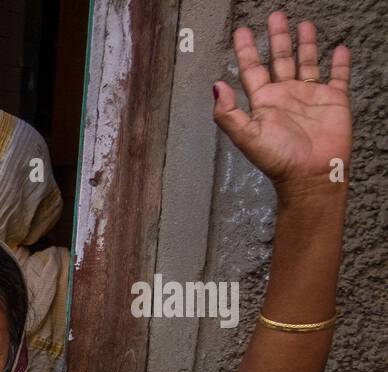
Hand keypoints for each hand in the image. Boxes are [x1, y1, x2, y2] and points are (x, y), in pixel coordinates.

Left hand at [213, 13, 350, 190]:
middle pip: (280, 59)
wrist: (310, 174)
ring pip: (307, 62)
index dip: (247, 50)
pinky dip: (339, 63)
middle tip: (275, 15)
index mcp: (264, 102)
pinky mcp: (333, 100)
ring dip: (305, 44)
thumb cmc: (278, 159)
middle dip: (277, 38)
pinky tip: (339, 49)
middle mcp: (285, 95)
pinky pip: (337, 77)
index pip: (252, 68)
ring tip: (303, 24)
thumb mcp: (246, 136)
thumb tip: (216, 86)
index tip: (242, 31)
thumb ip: (228, 113)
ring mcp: (310, 96)